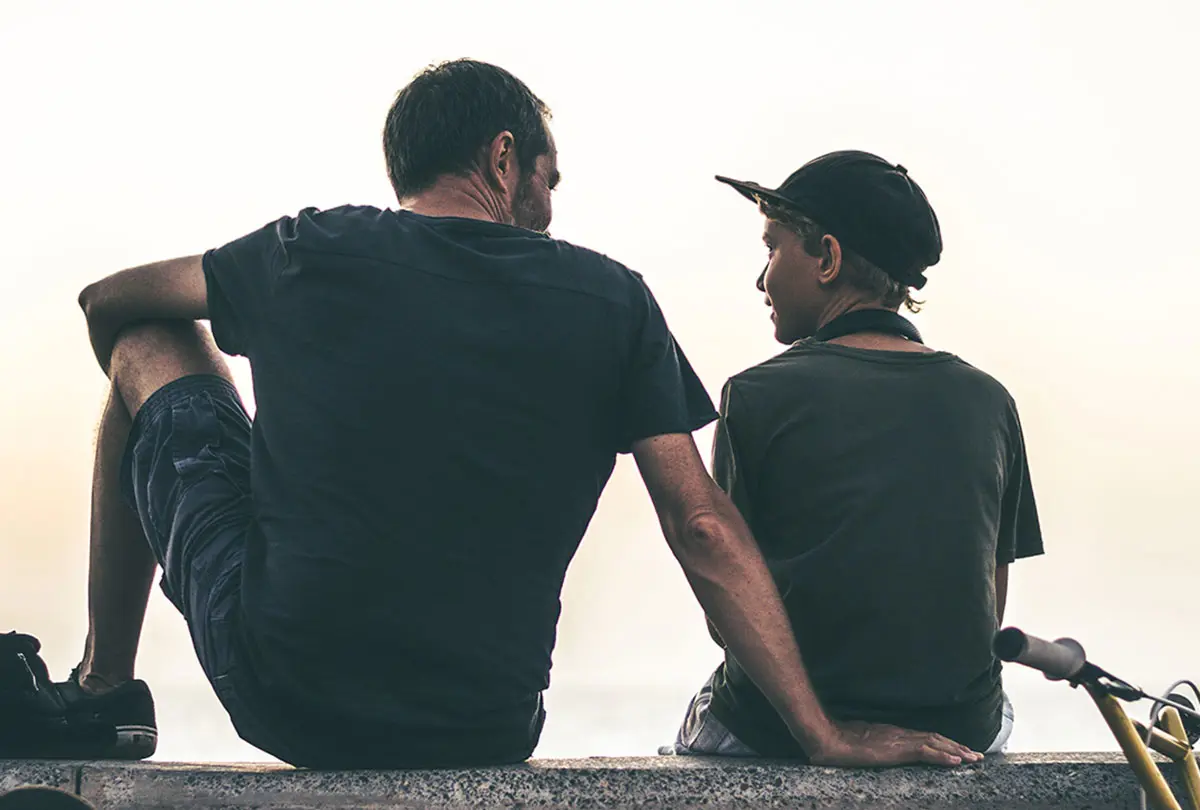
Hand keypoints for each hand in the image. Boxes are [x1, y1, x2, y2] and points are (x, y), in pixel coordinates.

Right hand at [807, 720, 983, 767]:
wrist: (828, 738)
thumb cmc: (838, 741)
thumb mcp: (860, 743)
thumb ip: (871, 745)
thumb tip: (872, 749)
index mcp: (893, 733)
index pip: (924, 737)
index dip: (943, 743)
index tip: (958, 749)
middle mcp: (900, 734)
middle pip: (935, 738)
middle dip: (956, 746)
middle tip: (975, 755)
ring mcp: (899, 740)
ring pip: (935, 743)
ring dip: (956, 751)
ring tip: (972, 758)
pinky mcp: (896, 749)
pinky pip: (925, 752)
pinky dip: (943, 756)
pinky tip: (956, 761)